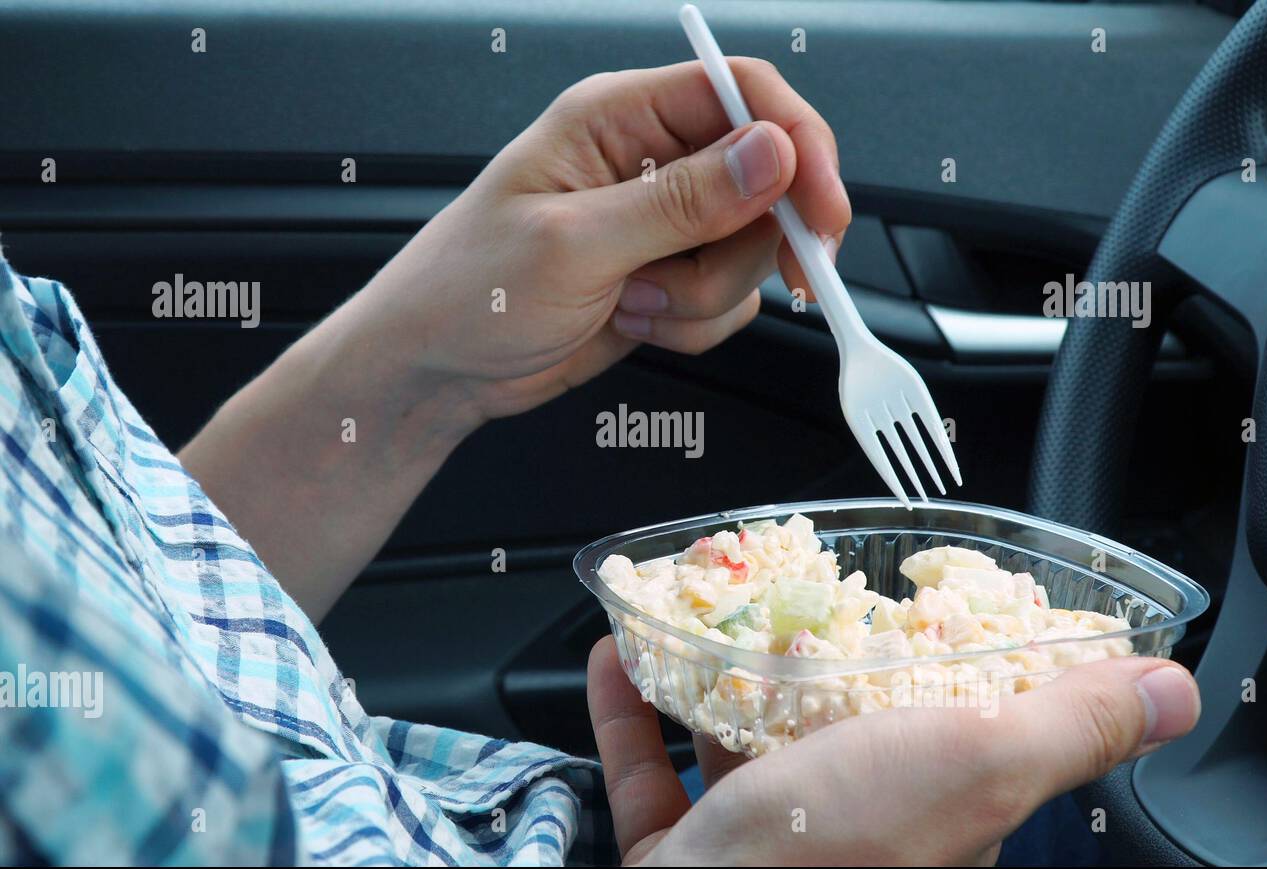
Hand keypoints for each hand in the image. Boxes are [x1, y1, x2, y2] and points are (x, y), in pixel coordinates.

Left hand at [347, 58, 850, 421]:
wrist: (435, 368)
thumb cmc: (467, 290)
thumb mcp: (574, 244)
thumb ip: (682, 201)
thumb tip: (773, 154)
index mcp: (618, 117)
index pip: (744, 93)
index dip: (800, 144)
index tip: (823, 211)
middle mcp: (649, 160)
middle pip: (767, 181)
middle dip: (743, 247)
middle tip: (690, 280)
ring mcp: (662, 223)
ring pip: (752, 251)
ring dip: (704, 297)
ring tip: (631, 302)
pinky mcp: (668, 276)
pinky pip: (729, 299)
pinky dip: (694, 325)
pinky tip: (633, 321)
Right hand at [586, 636, 1200, 864]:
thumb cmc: (837, 849)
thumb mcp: (975, 765)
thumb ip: (1068, 723)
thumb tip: (1171, 690)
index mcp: (926, 806)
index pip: (941, 724)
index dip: (924, 658)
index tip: (894, 595)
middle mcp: (846, 825)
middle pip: (829, 725)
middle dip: (802, 656)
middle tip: (778, 593)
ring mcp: (755, 841)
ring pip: (733, 742)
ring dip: (709, 673)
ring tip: (694, 610)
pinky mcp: (680, 851)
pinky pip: (648, 769)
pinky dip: (629, 711)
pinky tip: (616, 655)